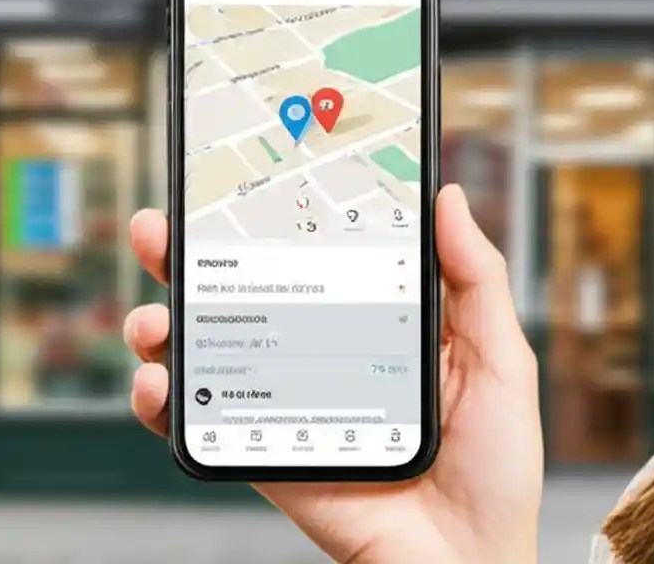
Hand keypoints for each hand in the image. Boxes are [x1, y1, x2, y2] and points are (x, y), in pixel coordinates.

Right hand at [124, 184, 542, 562]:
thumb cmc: (494, 470)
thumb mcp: (500, 360)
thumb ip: (475, 279)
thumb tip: (447, 199)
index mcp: (372, 323)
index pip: (310, 257)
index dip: (268, 220)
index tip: (238, 183)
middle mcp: (318, 355)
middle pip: (241, 293)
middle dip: (188, 259)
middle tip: (160, 230)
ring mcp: (286, 404)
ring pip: (206, 350)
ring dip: (161, 325)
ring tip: (154, 317)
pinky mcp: (264, 452)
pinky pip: (200, 422)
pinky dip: (161, 400)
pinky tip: (157, 381)